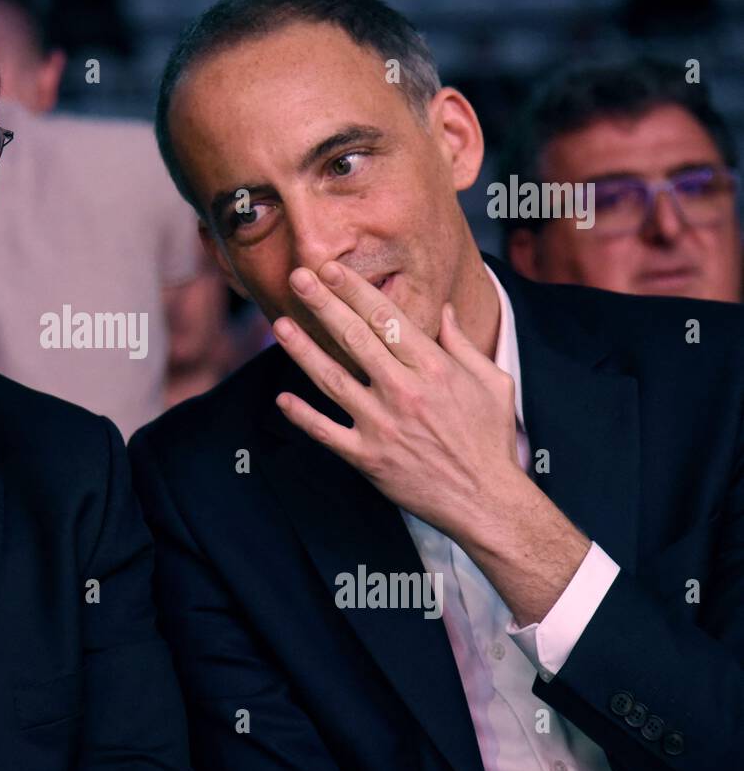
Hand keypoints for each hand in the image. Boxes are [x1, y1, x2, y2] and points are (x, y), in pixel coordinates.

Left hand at [272, 261, 588, 623]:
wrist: (485, 501)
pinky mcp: (367, 457)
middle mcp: (404, 391)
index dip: (354, 290)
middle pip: (353, 338)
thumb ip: (463, 344)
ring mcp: (382, 425)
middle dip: (322, 304)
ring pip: (332, 379)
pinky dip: (302, 416)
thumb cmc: (490, 439)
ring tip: (279, 325)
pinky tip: (282, 399)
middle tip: (298, 277)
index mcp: (434, 368)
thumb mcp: (491, 382)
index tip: (331, 269)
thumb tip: (446, 310)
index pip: (386, 318)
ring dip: (302, 350)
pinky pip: (326, 432)